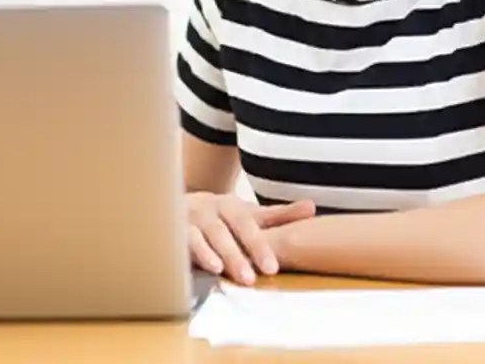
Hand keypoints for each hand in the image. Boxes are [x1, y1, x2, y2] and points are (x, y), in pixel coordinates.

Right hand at [186, 192, 314, 284]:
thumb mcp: (248, 215)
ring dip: (212, 255)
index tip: (271, 268)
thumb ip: (278, 215)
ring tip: (224, 272)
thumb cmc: (220, 217)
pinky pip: (180, 243)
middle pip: (223, 232)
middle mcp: (207, 210)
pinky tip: (199, 267)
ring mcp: (187, 221)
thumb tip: (312, 208)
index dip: (258, 245)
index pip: (246, 223)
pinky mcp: (172, 234)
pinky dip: (190, 254)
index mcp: (229, 205)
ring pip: (200, 237)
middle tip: (252, 278)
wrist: (176, 207)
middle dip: (236, 255)